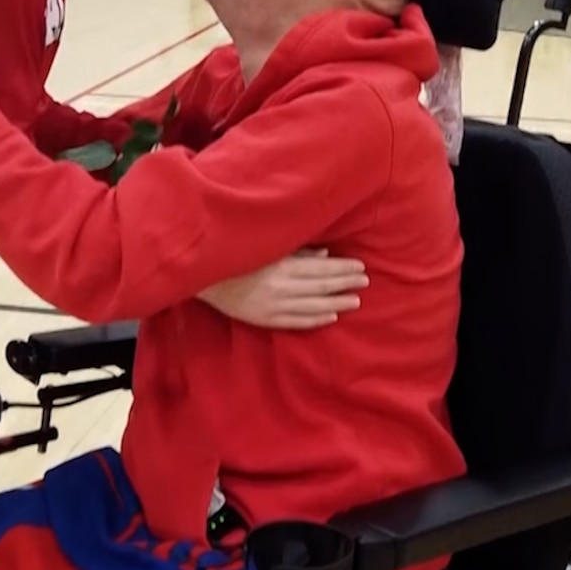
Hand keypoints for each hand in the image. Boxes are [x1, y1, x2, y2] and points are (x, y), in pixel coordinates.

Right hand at [199, 249, 368, 329]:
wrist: (205, 276)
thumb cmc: (238, 255)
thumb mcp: (267, 247)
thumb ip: (297, 251)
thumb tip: (325, 255)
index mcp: (282, 266)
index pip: (321, 270)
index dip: (343, 269)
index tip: (360, 268)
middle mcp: (281, 288)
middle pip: (321, 287)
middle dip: (345, 284)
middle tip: (365, 282)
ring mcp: (274, 306)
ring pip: (313, 307)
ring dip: (336, 303)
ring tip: (354, 301)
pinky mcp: (265, 319)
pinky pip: (296, 321)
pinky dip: (316, 319)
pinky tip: (331, 317)